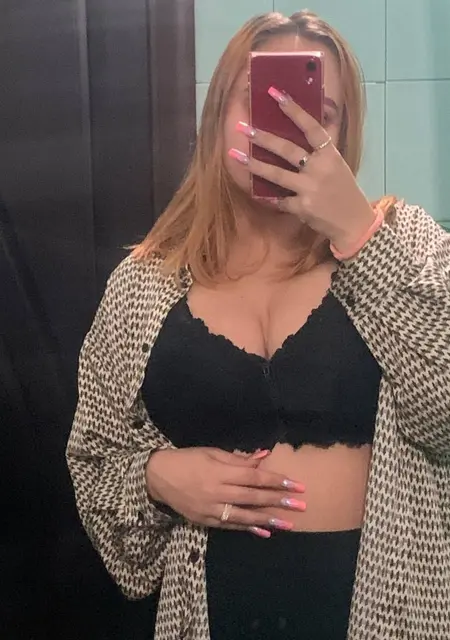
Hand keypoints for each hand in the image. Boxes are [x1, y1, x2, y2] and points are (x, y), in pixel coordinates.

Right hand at [146, 447, 305, 537]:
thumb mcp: (212, 453)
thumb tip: (263, 456)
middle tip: (301, 506)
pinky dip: (248, 528)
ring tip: (288, 524)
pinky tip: (264, 532)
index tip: (296, 485)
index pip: (255, 477)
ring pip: (245, 515)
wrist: (158, 477)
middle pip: (253, 497)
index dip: (277, 481)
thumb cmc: (188, 459)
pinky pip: (231, 525)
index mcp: (220, 472)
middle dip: (279, 501)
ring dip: (268, 520)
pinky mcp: (205, 520)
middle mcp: (218, 492)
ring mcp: (212, 509)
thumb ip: (238, 459)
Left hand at [231, 87, 375, 255]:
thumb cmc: (344, 190)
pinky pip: (279, 200)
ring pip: (277, 175)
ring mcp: (310, 189)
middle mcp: (320, 169)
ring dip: (254, 165)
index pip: (311, 127)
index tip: (275, 93)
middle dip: (263, 138)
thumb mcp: (338, 164)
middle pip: (287, 150)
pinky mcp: (302, 208)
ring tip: (235, 155)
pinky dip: (267, 196)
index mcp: (331, 154)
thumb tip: (315, 118)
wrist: (354, 222)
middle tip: (242, 127)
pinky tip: (254, 191)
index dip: (293, 109)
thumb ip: (323, 146)